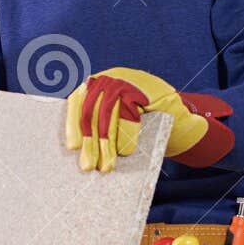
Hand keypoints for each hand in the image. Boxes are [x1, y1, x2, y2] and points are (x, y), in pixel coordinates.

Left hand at [66, 66, 233, 171]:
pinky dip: (126, 136)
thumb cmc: (137, 116)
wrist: (171, 108)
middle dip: (90, 143)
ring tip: (106, 166)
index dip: (72, 126)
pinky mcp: (141, 88)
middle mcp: (106, 78)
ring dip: (107, 146)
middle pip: (92, 113)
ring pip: (109, 116)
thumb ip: (97, 121)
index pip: (77, 103)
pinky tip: (124, 152)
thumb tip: (76, 149)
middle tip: (88, 166)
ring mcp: (124, 81)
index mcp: (95, 84)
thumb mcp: (114, 114)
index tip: (72, 148)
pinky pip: (129, 114)